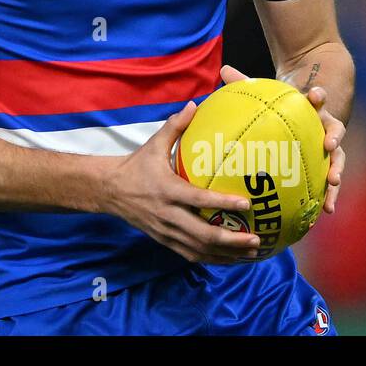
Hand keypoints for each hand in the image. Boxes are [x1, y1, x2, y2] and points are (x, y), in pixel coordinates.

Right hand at [103, 100, 264, 264]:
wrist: (109, 190)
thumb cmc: (136, 166)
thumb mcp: (153, 144)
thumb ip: (175, 126)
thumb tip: (195, 105)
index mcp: (167, 189)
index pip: (198, 200)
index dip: (222, 202)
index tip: (246, 203)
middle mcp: (167, 214)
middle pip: (202, 234)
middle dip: (232, 240)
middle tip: (256, 239)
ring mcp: (166, 231)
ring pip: (199, 249)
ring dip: (227, 254)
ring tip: (252, 252)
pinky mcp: (164, 240)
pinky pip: (191, 255)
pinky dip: (212, 259)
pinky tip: (231, 259)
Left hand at [220, 64, 344, 214]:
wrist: (310, 113)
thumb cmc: (283, 104)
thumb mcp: (268, 93)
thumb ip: (246, 82)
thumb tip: (224, 68)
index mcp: (313, 108)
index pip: (318, 99)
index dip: (318, 97)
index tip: (316, 95)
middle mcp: (326, 126)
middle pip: (336, 130)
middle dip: (334, 136)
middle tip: (329, 145)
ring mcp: (330, 147)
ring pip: (338, 158)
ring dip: (338, 170)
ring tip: (333, 184)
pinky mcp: (327, 165)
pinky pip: (328, 181)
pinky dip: (328, 195)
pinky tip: (324, 211)